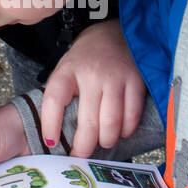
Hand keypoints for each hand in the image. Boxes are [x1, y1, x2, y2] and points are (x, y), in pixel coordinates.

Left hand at [40, 19, 146, 155]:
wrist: (114, 33)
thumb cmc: (87, 60)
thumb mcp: (66, 71)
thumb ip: (61, 98)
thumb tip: (54, 138)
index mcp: (68, 70)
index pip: (54, 100)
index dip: (50, 125)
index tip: (51, 143)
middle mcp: (92, 74)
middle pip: (87, 122)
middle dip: (83, 146)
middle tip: (81, 155)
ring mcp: (116, 77)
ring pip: (112, 123)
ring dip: (106, 141)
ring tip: (102, 142)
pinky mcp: (137, 80)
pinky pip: (132, 116)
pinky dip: (126, 130)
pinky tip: (121, 131)